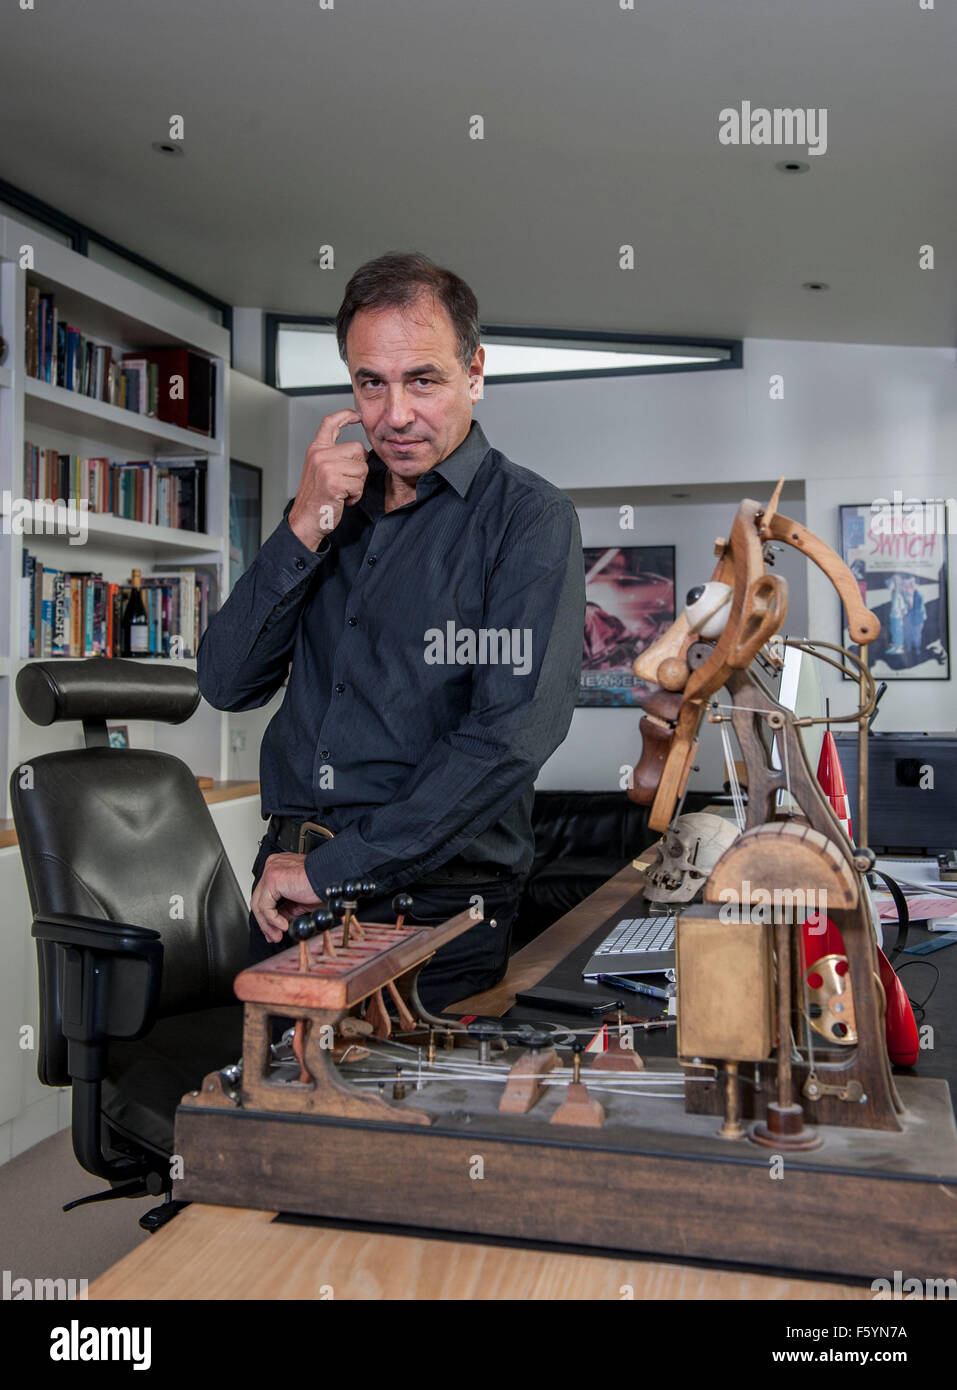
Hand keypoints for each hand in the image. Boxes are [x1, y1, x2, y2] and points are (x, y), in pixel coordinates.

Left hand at [250, 852, 321, 942]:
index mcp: (281, 867)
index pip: (266, 894)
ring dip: (267, 924)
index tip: (272, 930)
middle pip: (260, 899)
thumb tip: (280, 920)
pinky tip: (283, 925)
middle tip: (273, 936)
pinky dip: (272, 919)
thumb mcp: (302, 901)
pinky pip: (265, 905)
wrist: (334, 877)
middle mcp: (274, 865)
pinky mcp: (272, 878)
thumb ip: (288, 909)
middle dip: (265, 922)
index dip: (267, 916)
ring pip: (259, 904)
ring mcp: (271, 870)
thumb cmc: (325, 884)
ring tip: (277, 935)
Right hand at [287, 409, 367, 549]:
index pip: (330, 423)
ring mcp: (326, 467)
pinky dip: (355, 495)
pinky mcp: (334, 481)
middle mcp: (320, 455)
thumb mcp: (320, 470)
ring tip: (341, 491)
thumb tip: (360, 450)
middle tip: (345, 482)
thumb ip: (335, 456)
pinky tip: (342, 499)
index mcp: (316, 449)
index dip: (345, 416)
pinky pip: (359, 485)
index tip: (356, 415)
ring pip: (362, 468)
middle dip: (359, 468)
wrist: (305, 521)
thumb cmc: (316, 499)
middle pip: (358, 449)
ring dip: (357, 484)